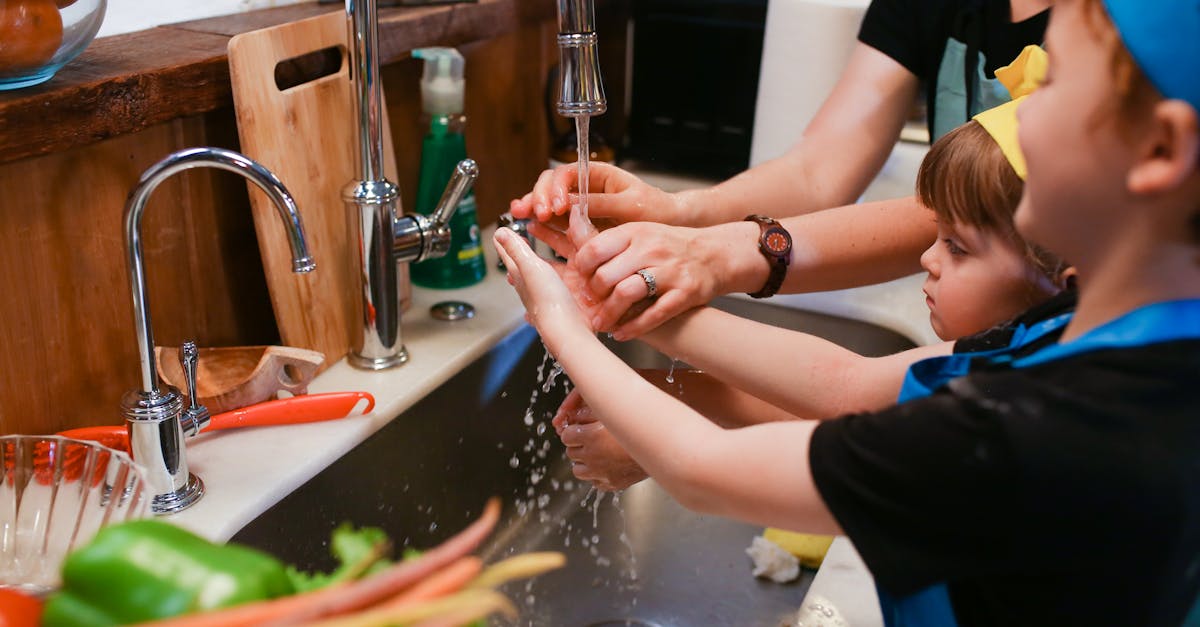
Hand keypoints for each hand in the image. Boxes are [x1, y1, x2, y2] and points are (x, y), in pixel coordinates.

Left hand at [492, 228, 593, 355]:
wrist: (567, 331)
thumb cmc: (549, 300)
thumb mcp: (531, 267)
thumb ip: (516, 250)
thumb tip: (498, 232)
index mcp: (521, 276)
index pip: (509, 256)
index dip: (505, 243)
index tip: (501, 234)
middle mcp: (529, 289)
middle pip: (520, 269)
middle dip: (518, 257)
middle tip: (517, 245)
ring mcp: (544, 299)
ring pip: (535, 281)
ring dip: (534, 271)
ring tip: (535, 262)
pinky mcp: (560, 307)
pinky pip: (552, 292)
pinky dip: (551, 285)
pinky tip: (556, 287)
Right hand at [508, 162, 686, 225]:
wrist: (669, 228)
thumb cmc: (656, 212)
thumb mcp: (630, 207)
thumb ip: (600, 204)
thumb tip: (571, 204)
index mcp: (598, 175)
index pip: (566, 174)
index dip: (556, 188)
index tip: (556, 206)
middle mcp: (585, 188)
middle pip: (551, 185)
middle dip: (539, 197)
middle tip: (537, 214)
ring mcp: (579, 207)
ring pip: (548, 201)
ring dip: (532, 207)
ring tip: (520, 216)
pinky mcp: (578, 226)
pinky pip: (555, 222)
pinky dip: (540, 223)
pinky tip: (529, 226)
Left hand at [552, 389, 647, 490]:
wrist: (663, 446)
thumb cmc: (639, 425)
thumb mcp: (613, 412)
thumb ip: (590, 412)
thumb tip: (572, 414)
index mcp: (591, 436)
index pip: (566, 436)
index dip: (572, 432)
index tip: (578, 430)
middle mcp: (593, 457)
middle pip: (571, 453)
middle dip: (577, 446)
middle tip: (589, 440)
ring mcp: (601, 473)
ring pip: (578, 471)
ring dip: (584, 462)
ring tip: (596, 454)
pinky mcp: (611, 484)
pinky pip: (595, 482)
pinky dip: (597, 475)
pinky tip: (607, 465)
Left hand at [573, 222, 731, 338]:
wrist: (714, 254)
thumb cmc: (669, 247)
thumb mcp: (639, 233)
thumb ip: (608, 240)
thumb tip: (569, 236)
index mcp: (634, 232)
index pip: (594, 249)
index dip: (581, 269)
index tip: (579, 280)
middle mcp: (650, 249)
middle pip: (606, 275)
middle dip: (593, 295)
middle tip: (591, 304)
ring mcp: (669, 271)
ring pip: (626, 294)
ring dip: (609, 314)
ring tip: (601, 323)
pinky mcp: (684, 293)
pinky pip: (653, 315)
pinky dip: (633, 328)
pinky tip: (621, 334)